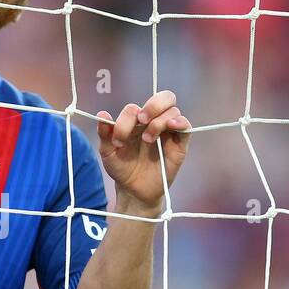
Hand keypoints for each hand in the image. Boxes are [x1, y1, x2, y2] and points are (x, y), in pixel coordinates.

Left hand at [96, 90, 190, 217]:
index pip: (135, 108)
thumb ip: (104, 134)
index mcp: (136, 121)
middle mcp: (154, 122)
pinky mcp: (179, 144)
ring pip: (173, 111)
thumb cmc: (122, 169)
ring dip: (159, 121)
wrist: (133, 190)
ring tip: (148, 139)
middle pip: (164, 98)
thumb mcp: (108, 152)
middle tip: (142, 119)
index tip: (118, 139)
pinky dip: (180, 122)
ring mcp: (168, 132)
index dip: (126, 119)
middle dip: (153, 105)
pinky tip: (171, 125)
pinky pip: (186, 126)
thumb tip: (102, 115)